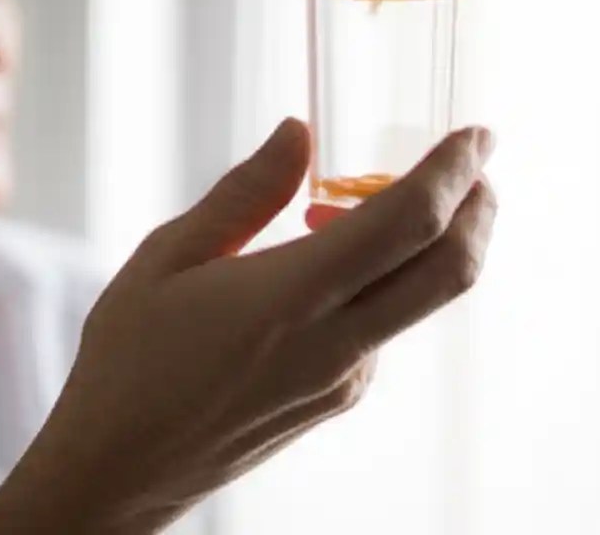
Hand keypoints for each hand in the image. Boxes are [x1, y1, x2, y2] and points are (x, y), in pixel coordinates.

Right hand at [0, 119, 496, 533]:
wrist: (123, 466)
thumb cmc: (128, 361)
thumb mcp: (166, 259)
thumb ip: (243, 195)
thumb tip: (298, 133)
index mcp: (289, 298)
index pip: (408, 223)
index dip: (453, 170)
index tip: (476, 134)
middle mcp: (334, 344)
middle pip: (450, 269)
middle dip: (477, 206)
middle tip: (468, 162)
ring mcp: (344, 379)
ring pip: (419, 298)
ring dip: (421, 242)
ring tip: (353, 203)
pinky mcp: (338, 398)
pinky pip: (384, 327)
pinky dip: (382, 279)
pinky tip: (324, 261)